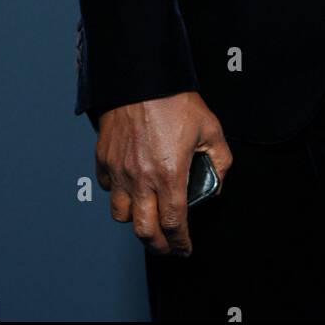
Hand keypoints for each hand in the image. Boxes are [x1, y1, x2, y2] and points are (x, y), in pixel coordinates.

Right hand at [95, 91, 232, 256]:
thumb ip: (220, 159)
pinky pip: (108, 188)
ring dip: (135, 221)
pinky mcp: (104, 159)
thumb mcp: (211, 128)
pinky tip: (130, 186)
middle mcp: (141, 179)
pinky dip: (118, 194)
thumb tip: (216, 182)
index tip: (185, 248)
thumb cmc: (175, 99)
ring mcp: (120, 171)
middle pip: (145, 231)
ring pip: (121, 215)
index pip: (174, 224)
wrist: (141, 76)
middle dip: (158, 246)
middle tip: (167, 246)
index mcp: (170, 175)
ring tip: (147, 217)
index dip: (181, 243)